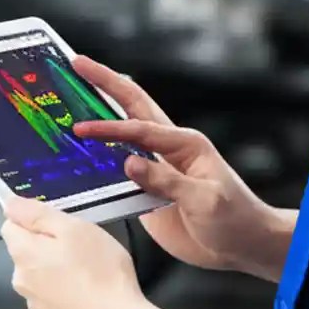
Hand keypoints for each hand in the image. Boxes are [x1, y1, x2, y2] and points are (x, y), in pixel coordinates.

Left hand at [0, 196, 149, 308]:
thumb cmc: (100, 277)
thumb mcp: (73, 228)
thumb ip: (37, 214)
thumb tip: (11, 204)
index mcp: (23, 253)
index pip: (10, 223)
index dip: (33, 216)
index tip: (56, 218)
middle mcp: (22, 279)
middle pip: (27, 247)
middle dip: (49, 241)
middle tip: (80, 242)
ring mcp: (36, 301)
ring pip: (42, 270)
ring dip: (59, 264)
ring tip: (89, 266)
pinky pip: (54, 290)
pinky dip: (67, 285)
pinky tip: (89, 286)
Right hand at [71, 56, 295, 280]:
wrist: (242, 245)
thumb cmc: (234, 217)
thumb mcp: (206, 200)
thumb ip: (167, 181)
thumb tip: (129, 163)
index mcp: (185, 142)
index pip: (140, 129)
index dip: (110, 126)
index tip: (81, 128)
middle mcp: (168, 148)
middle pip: (131, 107)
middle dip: (103, 82)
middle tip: (77, 63)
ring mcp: (155, 167)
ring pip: (120, 135)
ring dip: (96, 117)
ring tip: (66, 100)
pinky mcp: (146, 189)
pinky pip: (116, 172)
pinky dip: (95, 161)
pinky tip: (73, 157)